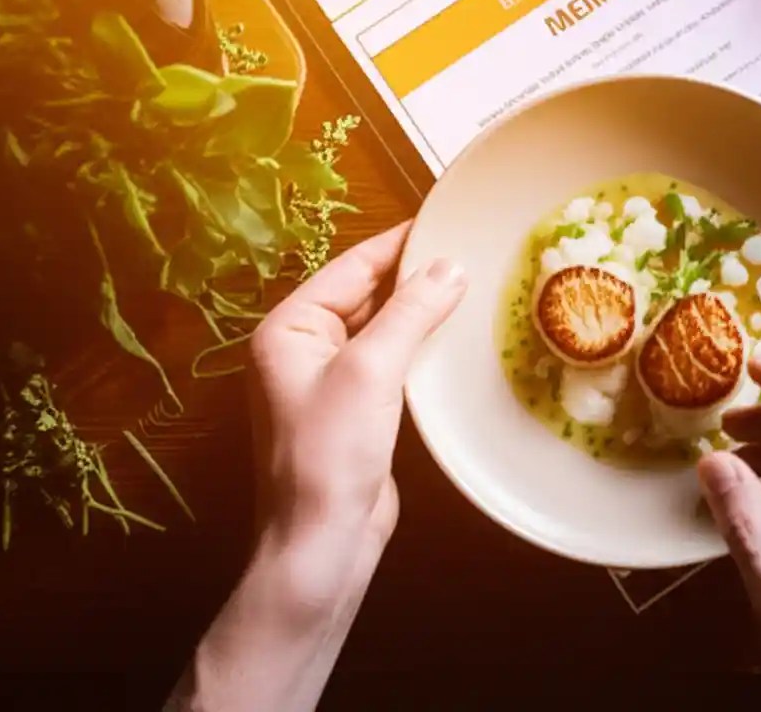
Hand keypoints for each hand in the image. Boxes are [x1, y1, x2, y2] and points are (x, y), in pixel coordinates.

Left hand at [249, 220, 463, 551]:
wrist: (323, 541)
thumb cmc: (331, 453)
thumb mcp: (371, 370)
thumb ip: (410, 312)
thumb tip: (451, 266)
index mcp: (288, 329)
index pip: (350, 268)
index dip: (397, 243)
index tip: (443, 220)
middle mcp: (302, 350)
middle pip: (365, 296)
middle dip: (413, 277)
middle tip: (469, 252)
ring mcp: (329, 383)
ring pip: (381, 331)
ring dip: (420, 313)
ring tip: (471, 287)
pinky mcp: (357, 413)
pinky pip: (391, 364)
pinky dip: (420, 349)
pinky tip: (454, 341)